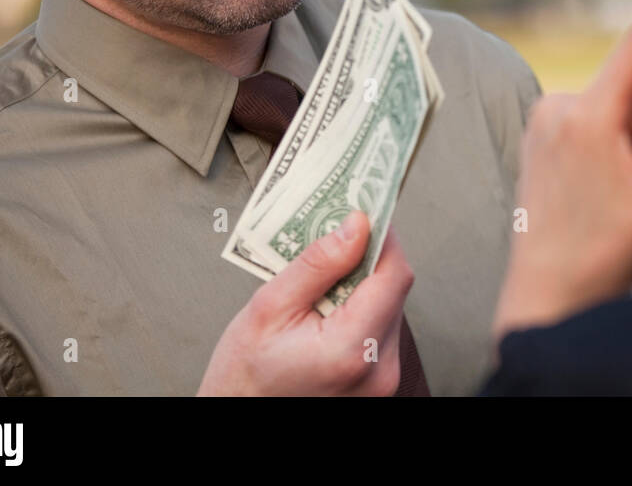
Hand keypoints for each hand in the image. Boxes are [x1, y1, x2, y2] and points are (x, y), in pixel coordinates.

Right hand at [198, 211, 412, 395]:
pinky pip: (381, 328)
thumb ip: (318, 264)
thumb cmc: (243, 377)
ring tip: (321, 280)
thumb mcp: (268, 308)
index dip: (383, 236)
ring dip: (363, 283)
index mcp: (353, 350)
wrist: (237, 422)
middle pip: (394, 289)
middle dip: (368, 256)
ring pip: (389, 306)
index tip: (363, 210)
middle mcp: (379, 369)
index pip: (394, 275)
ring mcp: (383, 380)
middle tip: (334, 235)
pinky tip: (327, 308)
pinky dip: (360, 308)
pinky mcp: (379, 381)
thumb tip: (356, 224)